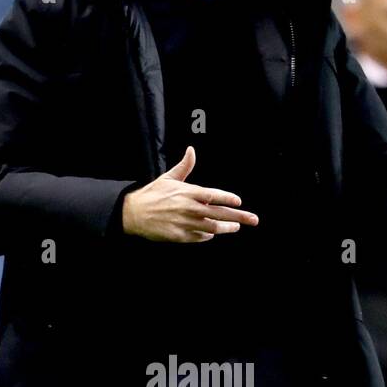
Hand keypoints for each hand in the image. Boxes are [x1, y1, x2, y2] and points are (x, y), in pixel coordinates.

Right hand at [121, 146, 258, 241]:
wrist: (133, 214)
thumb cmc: (152, 194)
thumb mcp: (168, 178)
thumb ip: (184, 166)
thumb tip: (191, 150)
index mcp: (188, 192)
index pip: (213, 195)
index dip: (227, 198)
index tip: (239, 201)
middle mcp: (190, 208)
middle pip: (219, 214)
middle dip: (239, 217)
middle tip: (253, 219)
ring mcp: (186, 224)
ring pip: (213, 228)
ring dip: (226, 228)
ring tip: (236, 227)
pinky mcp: (181, 236)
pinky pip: (200, 237)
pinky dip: (208, 235)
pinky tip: (212, 232)